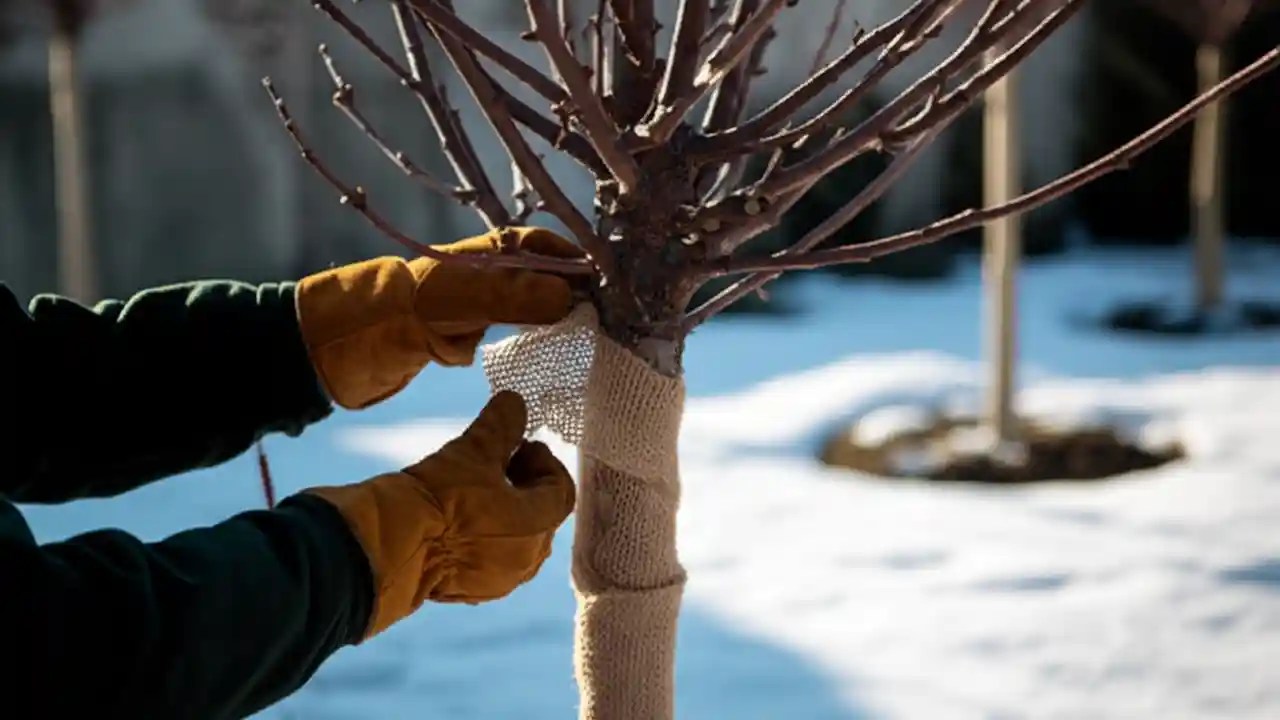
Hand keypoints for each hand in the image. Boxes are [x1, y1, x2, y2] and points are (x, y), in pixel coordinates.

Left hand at [296, 227, 583, 408]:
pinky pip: (509, 329)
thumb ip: (516, 297)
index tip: (608, 283)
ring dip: (555, 315)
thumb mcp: (465, 300)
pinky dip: (531, 338)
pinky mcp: (463, 332)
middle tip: (608, 314)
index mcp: (486, 254)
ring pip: (528, 302)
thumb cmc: (403, 311)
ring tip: (587, 333)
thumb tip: (570, 298)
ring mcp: (474, 303)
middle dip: (573, 288)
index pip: (543, 244)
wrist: (348, 343)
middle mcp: (484, 273)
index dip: (575, 258)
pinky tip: (547, 352)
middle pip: (541, 272)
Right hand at [305, 391, 574, 639]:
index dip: (545, 462)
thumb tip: (515, 401)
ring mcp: (500, 581)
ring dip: (507, 512)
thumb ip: (501, 425)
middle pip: (541, 515)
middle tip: (501, 462)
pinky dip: (486, 537)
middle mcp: (527, 560)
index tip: (521, 445)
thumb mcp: (473, 450)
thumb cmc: (440, 496)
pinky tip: (459, 519)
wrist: (390, 547)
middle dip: (526, 485)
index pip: (561, 490)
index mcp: (538, 525)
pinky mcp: (471, 591)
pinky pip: (491, 560)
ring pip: (517, 540)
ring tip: (477, 489)